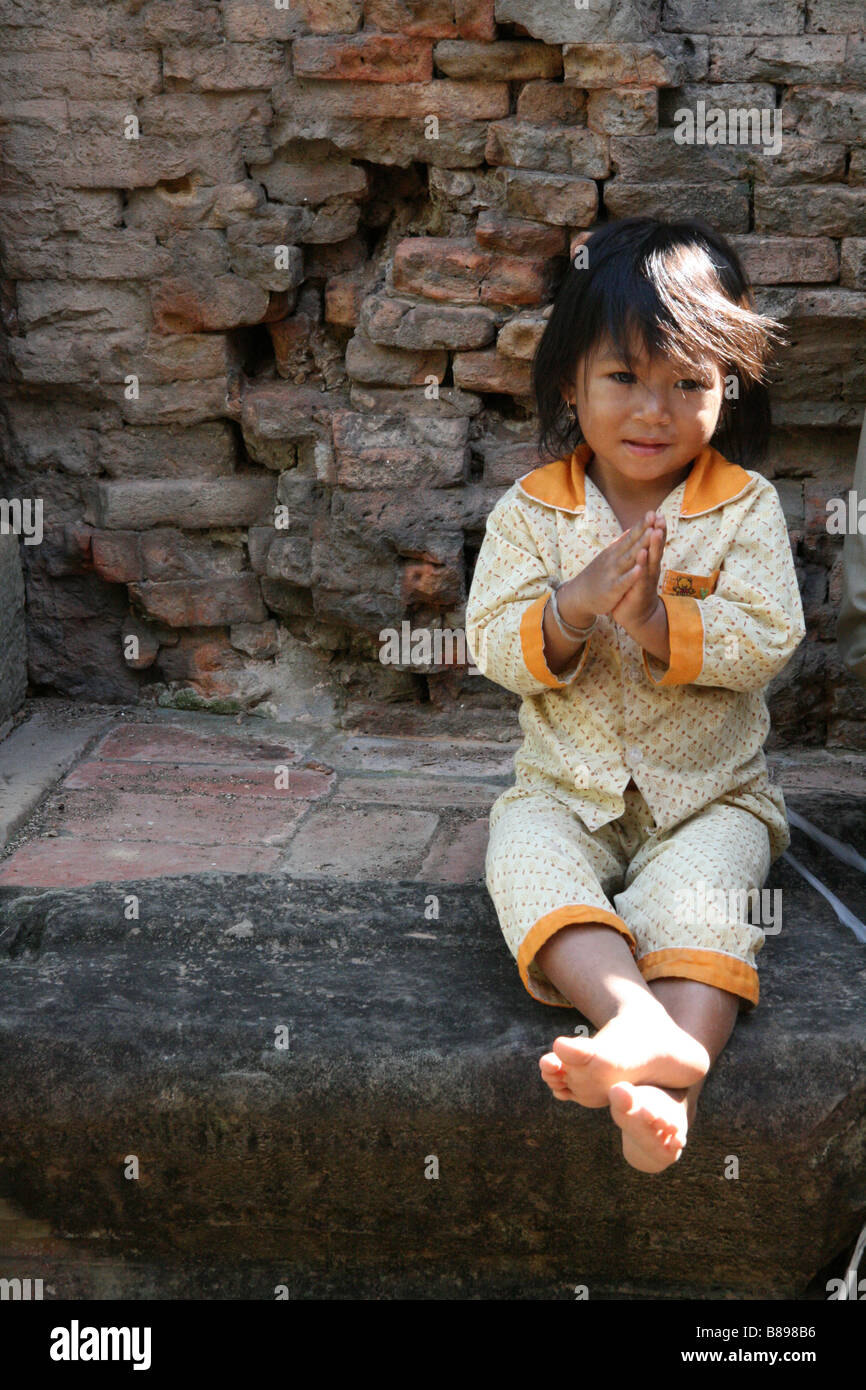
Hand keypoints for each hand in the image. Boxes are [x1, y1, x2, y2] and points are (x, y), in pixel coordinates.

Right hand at [557, 512, 660, 627]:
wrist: (578, 595)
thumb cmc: (597, 574)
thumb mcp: (608, 556)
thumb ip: (622, 543)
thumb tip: (633, 529)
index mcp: (615, 551)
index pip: (631, 535)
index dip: (642, 524)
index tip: (653, 511)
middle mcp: (614, 559)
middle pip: (631, 543)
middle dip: (644, 530)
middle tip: (654, 516)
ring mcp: (613, 573)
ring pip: (629, 558)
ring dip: (640, 546)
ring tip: (651, 533)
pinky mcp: (612, 589)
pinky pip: (623, 582)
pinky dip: (632, 575)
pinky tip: (640, 569)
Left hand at [610, 512, 666, 632]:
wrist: (637, 616)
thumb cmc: (636, 589)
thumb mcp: (640, 570)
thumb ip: (643, 553)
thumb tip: (645, 536)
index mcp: (649, 562)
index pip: (653, 542)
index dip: (655, 528)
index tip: (656, 513)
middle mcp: (651, 569)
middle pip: (656, 548)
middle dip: (658, 532)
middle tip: (661, 517)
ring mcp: (647, 580)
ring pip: (651, 560)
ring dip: (653, 546)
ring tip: (655, 531)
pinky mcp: (640, 590)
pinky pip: (641, 576)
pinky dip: (641, 566)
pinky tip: (642, 556)